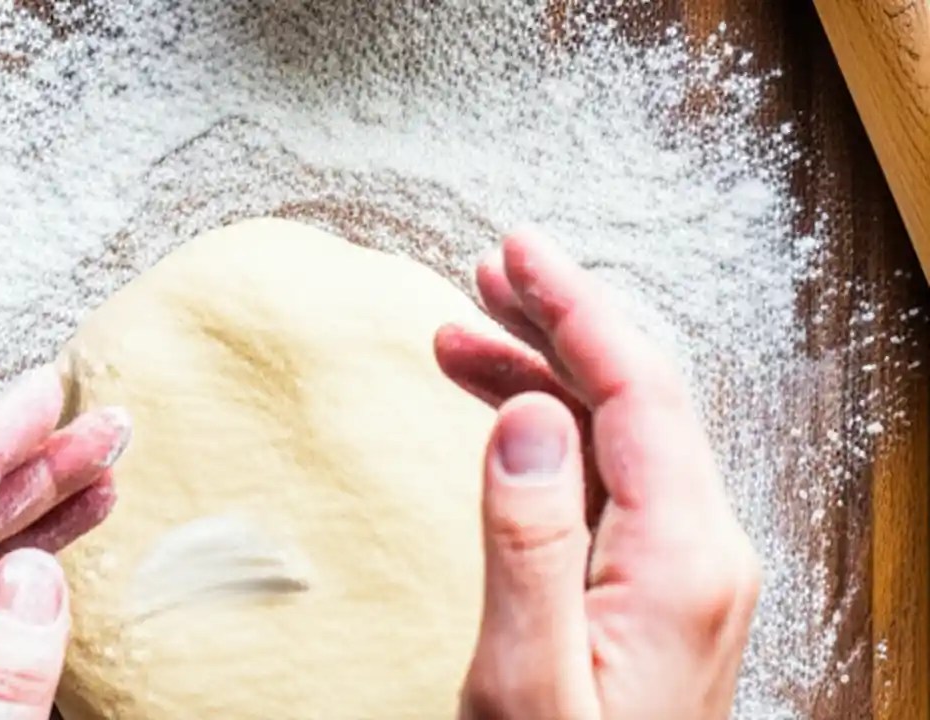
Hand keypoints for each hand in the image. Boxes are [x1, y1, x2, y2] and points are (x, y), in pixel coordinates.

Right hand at [436, 230, 759, 719]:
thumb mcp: (527, 679)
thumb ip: (531, 546)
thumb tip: (531, 419)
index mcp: (682, 558)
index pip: (637, 391)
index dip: (576, 308)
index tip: (517, 255)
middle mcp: (699, 549)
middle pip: (636, 393)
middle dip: (560, 318)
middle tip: (490, 270)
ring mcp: (681, 565)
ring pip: (618, 427)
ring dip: (547, 368)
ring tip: (467, 333)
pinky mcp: (652, 582)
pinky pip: (606, 473)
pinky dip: (550, 426)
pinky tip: (503, 410)